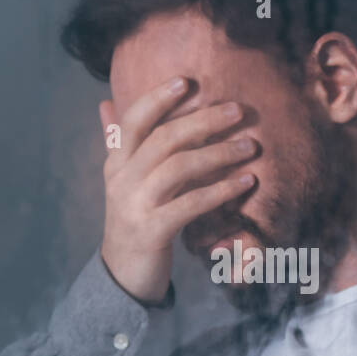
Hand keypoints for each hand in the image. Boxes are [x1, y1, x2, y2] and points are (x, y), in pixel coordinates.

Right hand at [98, 77, 258, 303]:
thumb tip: (105, 103)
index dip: (158, 98)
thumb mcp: (122, 180)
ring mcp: (135, 205)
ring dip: (219, 153)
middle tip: (238, 111)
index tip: (187, 81)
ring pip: (179, 167)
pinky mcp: (153, 231)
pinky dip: (221, 190)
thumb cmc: (133, 219)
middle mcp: (122, 179)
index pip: (133, 121)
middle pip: (163, 139)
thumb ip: (116, 142)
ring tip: (250, 147)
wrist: (122, 274)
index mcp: (116, 162)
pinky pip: (191, 204)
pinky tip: (246, 181)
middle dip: (204, 121)